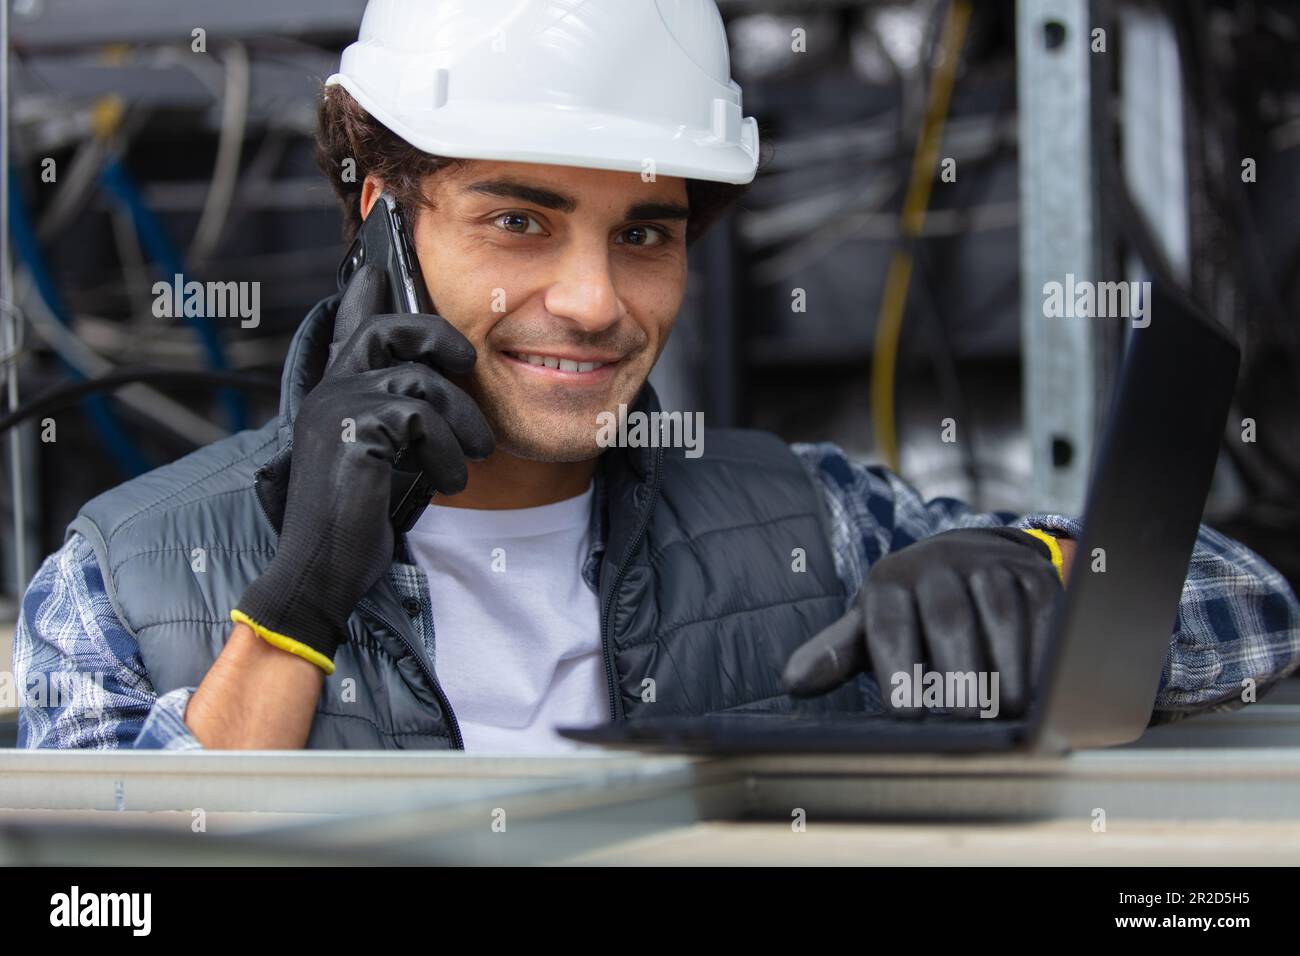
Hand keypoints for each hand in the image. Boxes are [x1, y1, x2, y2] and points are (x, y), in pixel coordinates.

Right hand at [232, 263, 494, 672]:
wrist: (323, 570)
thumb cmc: (357, 518)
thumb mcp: (382, 459)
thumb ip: (398, 419)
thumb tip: (436, 393)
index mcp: (334, 394)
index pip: (350, 327)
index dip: (368, 292)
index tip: (381, 257)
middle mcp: (328, 393)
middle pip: (388, 329)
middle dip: (439, 338)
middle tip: (468, 360)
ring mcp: (336, 410)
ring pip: (420, 382)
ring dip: (461, 420)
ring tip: (473, 455)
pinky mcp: (352, 433)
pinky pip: (421, 418)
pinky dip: (447, 451)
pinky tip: (448, 480)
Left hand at [781, 527, 1064, 718]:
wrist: (971, 560)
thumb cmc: (911, 613)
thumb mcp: (869, 628)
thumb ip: (834, 654)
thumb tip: (792, 681)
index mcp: (889, 580)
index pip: (890, 626)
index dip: (898, 671)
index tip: (906, 716)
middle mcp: (938, 563)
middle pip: (948, 620)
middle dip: (957, 674)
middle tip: (962, 720)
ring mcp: (990, 564)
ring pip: (999, 615)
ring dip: (1005, 670)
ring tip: (1004, 715)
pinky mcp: (1035, 573)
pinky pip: (1043, 613)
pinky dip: (1042, 654)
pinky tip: (1039, 692)